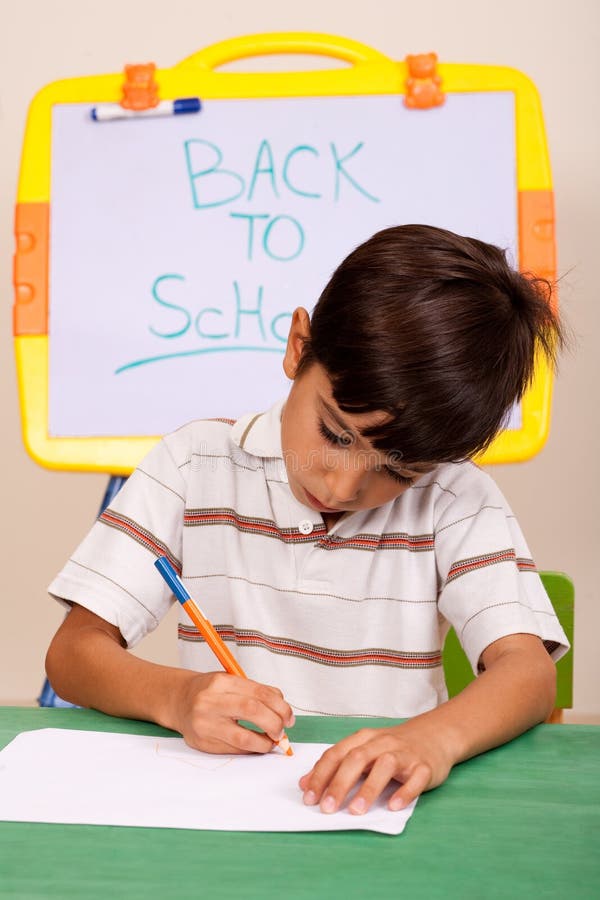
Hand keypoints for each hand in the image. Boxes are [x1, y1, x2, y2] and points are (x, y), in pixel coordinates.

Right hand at [173, 671, 294, 754]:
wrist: (178, 701)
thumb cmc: (210, 691)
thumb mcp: (231, 681)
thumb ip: (256, 692)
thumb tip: (283, 710)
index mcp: (221, 682)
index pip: (259, 693)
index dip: (280, 706)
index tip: (288, 716)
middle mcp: (210, 701)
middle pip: (252, 711)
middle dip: (275, 723)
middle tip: (282, 730)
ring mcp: (204, 724)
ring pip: (243, 738)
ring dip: (265, 742)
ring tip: (271, 740)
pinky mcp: (202, 743)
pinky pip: (233, 750)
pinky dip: (250, 749)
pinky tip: (256, 744)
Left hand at [299, 720, 454, 814]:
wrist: (434, 735)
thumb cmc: (392, 747)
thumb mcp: (363, 751)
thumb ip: (336, 765)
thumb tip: (305, 783)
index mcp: (364, 739)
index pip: (337, 754)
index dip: (321, 774)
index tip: (308, 796)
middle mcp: (382, 743)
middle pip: (357, 759)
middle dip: (339, 783)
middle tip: (327, 808)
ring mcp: (405, 754)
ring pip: (385, 766)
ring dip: (369, 788)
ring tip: (356, 811)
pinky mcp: (424, 767)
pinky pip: (415, 779)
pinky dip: (404, 793)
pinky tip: (393, 806)